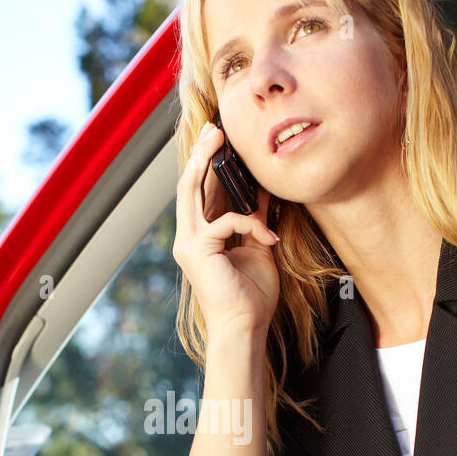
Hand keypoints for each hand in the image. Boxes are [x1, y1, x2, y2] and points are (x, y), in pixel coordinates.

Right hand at [173, 122, 279, 336]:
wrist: (245, 327)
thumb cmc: (252, 294)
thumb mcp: (258, 246)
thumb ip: (255, 219)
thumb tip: (261, 191)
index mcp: (202, 236)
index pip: (202, 192)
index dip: (210, 164)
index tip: (222, 140)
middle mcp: (189, 237)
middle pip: (190, 185)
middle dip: (202, 153)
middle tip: (214, 128)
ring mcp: (189, 243)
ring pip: (191, 191)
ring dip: (205, 162)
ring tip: (217, 139)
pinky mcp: (197, 250)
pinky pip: (224, 221)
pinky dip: (249, 223)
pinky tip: (267, 237)